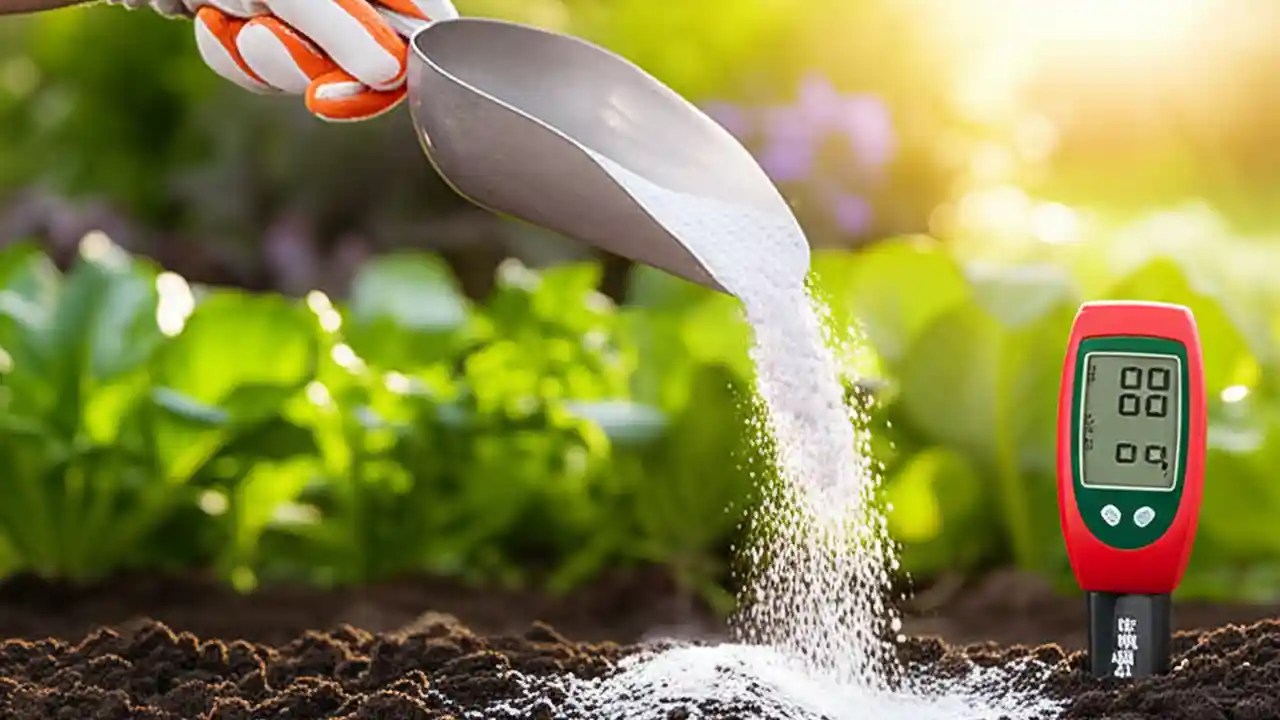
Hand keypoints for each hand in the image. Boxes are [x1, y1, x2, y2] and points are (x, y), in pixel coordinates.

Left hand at [186, 0, 457, 121]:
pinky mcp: (262, 21)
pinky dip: (234, 56)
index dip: (395, 64)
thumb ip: (345, 27)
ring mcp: (302, 8)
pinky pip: (267, 67)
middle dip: (306, 61)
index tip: (353, 89)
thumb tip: (393, 73)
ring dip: (263, 59)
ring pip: (312, 68)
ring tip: (230, 21)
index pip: (419, 24)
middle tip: (263, 37)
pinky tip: (211, 22)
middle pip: (365, 57)